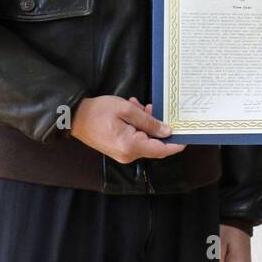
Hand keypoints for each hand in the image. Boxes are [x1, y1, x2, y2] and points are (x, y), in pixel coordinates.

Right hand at [70, 95, 185, 164]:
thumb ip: (149, 121)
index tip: (188, 135)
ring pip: (145, 140)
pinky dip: (137, 127)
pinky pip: (135, 139)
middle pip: (154, 144)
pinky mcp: (118, 150)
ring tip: (138, 107)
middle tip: (151, 108)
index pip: (162, 150)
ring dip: (145, 123)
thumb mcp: (127, 110)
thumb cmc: (98, 111)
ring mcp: (123, 154)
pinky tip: (132, 112)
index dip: (177, 143)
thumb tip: (167, 131)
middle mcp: (128, 154)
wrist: (73, 117)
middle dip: (157, 126)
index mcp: (132, 146)